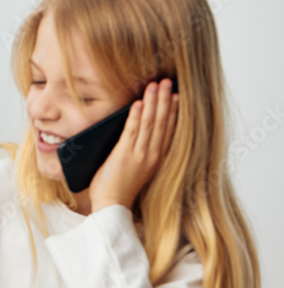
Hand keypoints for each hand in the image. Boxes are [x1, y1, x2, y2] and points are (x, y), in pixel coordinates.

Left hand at [88, 79, 178, 212]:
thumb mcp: (136, 168)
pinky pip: (132, 131)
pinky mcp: (125, 155)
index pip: (169, 130)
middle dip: (164, 100)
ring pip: (150, 123)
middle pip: (162, 122)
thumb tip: (135, 129)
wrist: (112, 205)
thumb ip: (138, 150)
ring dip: (152, 102)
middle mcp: (152, 155)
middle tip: (166, 82)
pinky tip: (138, 103)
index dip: (173, 111)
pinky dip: (136, 116)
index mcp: (157, 159)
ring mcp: (139, 155)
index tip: (176, 95)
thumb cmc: (119, 187)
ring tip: (155, 85)